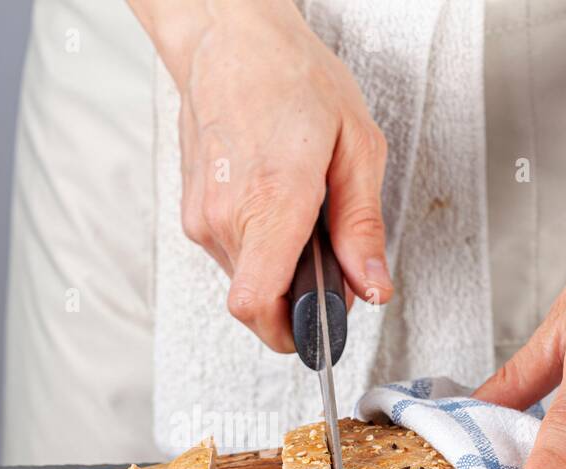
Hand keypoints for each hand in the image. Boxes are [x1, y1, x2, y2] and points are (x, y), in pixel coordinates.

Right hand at [130, 0, 392, 349]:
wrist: (228, 39)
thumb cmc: (289, 76)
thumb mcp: (356, 146)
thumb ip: (363, 227)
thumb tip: (372, 285)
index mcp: (272, 203)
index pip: (257, 306)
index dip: (290, 332)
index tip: (319, 327)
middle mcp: (226, 217)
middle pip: (256, 301)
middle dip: (296, 295)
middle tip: (328, 255)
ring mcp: (202, 217)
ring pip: (244, 279)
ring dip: (278, 266)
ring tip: (301, 212)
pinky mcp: (193, 213)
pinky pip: (231, 253)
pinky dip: (259, 244)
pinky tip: (275, 202)